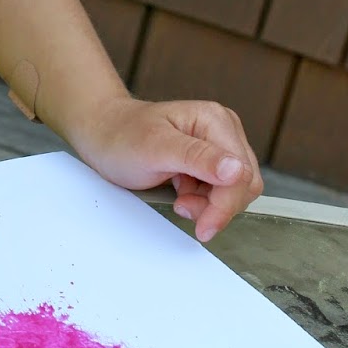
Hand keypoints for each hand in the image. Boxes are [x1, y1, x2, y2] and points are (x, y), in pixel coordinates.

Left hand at [67, 95, 262, 242]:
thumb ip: (198, 158)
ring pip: (234, 190)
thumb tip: (236, 171)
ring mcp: (217, 145)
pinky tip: (181, 194)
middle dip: (217, 205)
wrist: (103, 135)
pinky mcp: (209, 161)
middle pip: (244, 183)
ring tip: (178, 198)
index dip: (226, 204)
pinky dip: (203, 201)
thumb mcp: (156, 149)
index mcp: (214, 120)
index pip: (241, 173)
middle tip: (183, 206)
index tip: (204, 227)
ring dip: (209, 204)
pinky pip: (221, 191)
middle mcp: (222, 130)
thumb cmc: (122, 137)